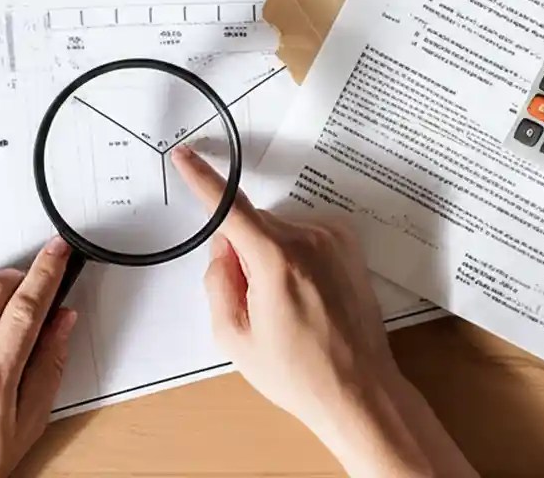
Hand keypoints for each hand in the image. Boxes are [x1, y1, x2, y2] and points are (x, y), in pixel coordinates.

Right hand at [172, 146, 477, 477]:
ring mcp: (333, 240)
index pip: (230, 208)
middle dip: (242, 252)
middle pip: (253, 224)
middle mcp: (309, 239)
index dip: (202, 179)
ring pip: (278, 230)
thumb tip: (223, 246)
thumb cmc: (298, 372)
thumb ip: (217, 281)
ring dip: (269, 257)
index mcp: (276, 261)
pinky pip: (303, 237)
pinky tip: (305, 296)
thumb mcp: (235, 337)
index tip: (184, 154)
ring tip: (287, 307)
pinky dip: (293, 257)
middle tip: (254, 302)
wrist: (359, 389)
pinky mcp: (349, 246)